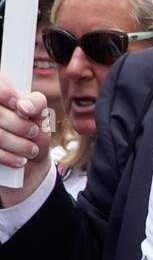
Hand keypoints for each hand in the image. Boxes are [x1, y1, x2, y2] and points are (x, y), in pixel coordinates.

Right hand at [0, 77, 51, 205]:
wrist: (29, 166)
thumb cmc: (33, 135)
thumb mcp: (41, 118)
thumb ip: (37, 104)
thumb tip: (24, 105)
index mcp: (1, 96)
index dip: (4, 93)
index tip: (21, 107)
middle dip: (19, 125)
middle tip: (33, 132)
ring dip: (18, 144)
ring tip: (31, 150)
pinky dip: (9, 157)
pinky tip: (20, 160)